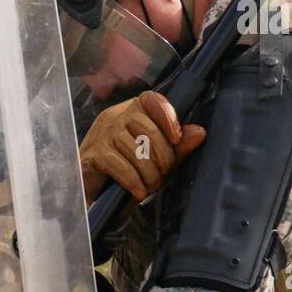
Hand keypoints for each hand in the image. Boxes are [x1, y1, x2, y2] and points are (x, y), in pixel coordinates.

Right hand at [80, 90, 205, 203]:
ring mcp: (101, 134)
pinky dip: (133, 181)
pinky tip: (139, 191)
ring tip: (151, 186)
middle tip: (164, 175)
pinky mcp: (92, 154)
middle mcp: (115, 117)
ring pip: (134, 149)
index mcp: (132, 111)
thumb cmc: (127, 170)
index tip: (176, 139)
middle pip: (146, 128)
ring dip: (148, 173)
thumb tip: (199, 132)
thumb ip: (177, 146)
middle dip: (162, 156)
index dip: (167, 116)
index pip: (152, 99)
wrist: (93, 191)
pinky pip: (119, 165)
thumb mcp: (157, 157)